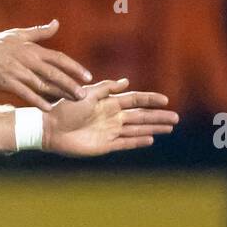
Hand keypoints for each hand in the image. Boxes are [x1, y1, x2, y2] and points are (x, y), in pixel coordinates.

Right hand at [0, 19, 91, 109]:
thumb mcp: (18, 34)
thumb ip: (39, 32)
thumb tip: (56, 23)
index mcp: (32, 48)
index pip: (58, 58)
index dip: (74, 67)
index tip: (88, 76)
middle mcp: (27, 60)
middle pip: (54, 72)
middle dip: (71, 84)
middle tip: (85, 95)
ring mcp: (17, 71)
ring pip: (42, 84)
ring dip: (58, 93)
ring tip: (72, 102)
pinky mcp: (6, 82)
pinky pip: (25, 93)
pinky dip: (37, 100)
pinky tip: (48, 108)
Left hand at [42, 78, 177, 155]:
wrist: (50, 128)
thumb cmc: (65, 108)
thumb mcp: (86, 94)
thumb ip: (105, 88)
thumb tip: (126, 81)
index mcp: (109, 102)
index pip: (135, 100)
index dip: (150, 99)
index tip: (166, 100)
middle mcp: (112, 117)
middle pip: (141, 116)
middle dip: (158, 117)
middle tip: (176, 118)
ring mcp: (110, 131)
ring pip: (137, 130)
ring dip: (153, 129)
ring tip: (169, 128)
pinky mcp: (105, 145)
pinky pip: (126, 143)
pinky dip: (138, 141)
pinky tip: (151, 139)